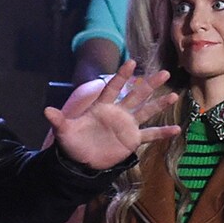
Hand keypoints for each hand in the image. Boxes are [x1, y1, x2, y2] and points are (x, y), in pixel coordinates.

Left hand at [47, 60, 179, 169]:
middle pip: (135, 95)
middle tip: (164, 72)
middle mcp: (117, 113)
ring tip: (174, 95)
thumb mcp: (64, 131)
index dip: (122, 76)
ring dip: (159, 104)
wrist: (81, 160)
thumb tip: (46, 111)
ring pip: (146, 111)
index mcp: (102, 107)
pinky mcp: (132, 140)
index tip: (131, 62)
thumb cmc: (73, 142)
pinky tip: (177, 129)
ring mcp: (126, 126)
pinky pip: (150, 135)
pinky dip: (162, 133)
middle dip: (148, 84)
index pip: (113, 87)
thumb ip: (59, 120)